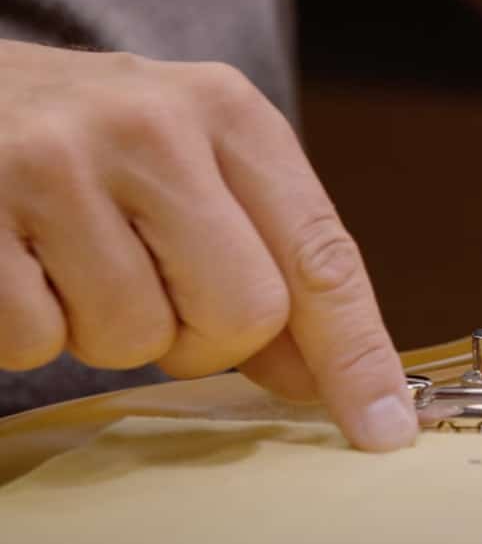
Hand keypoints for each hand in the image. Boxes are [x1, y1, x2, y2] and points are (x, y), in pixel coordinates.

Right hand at [0, 41, 416, 449]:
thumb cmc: (98, 146)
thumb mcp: (197, 170)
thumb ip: (266, 264)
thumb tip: (319, 379)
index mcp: (230, 115)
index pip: (322, 256)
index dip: (356, 353)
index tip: (384, 429)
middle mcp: (155, 126)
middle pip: (245, 313)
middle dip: (204, 337)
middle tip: (154, 286)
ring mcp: (58, 162)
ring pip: (138, 339)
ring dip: (110, 331)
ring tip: (75, 259)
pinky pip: (38, 342)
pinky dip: (33, 329)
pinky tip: (18, 261)